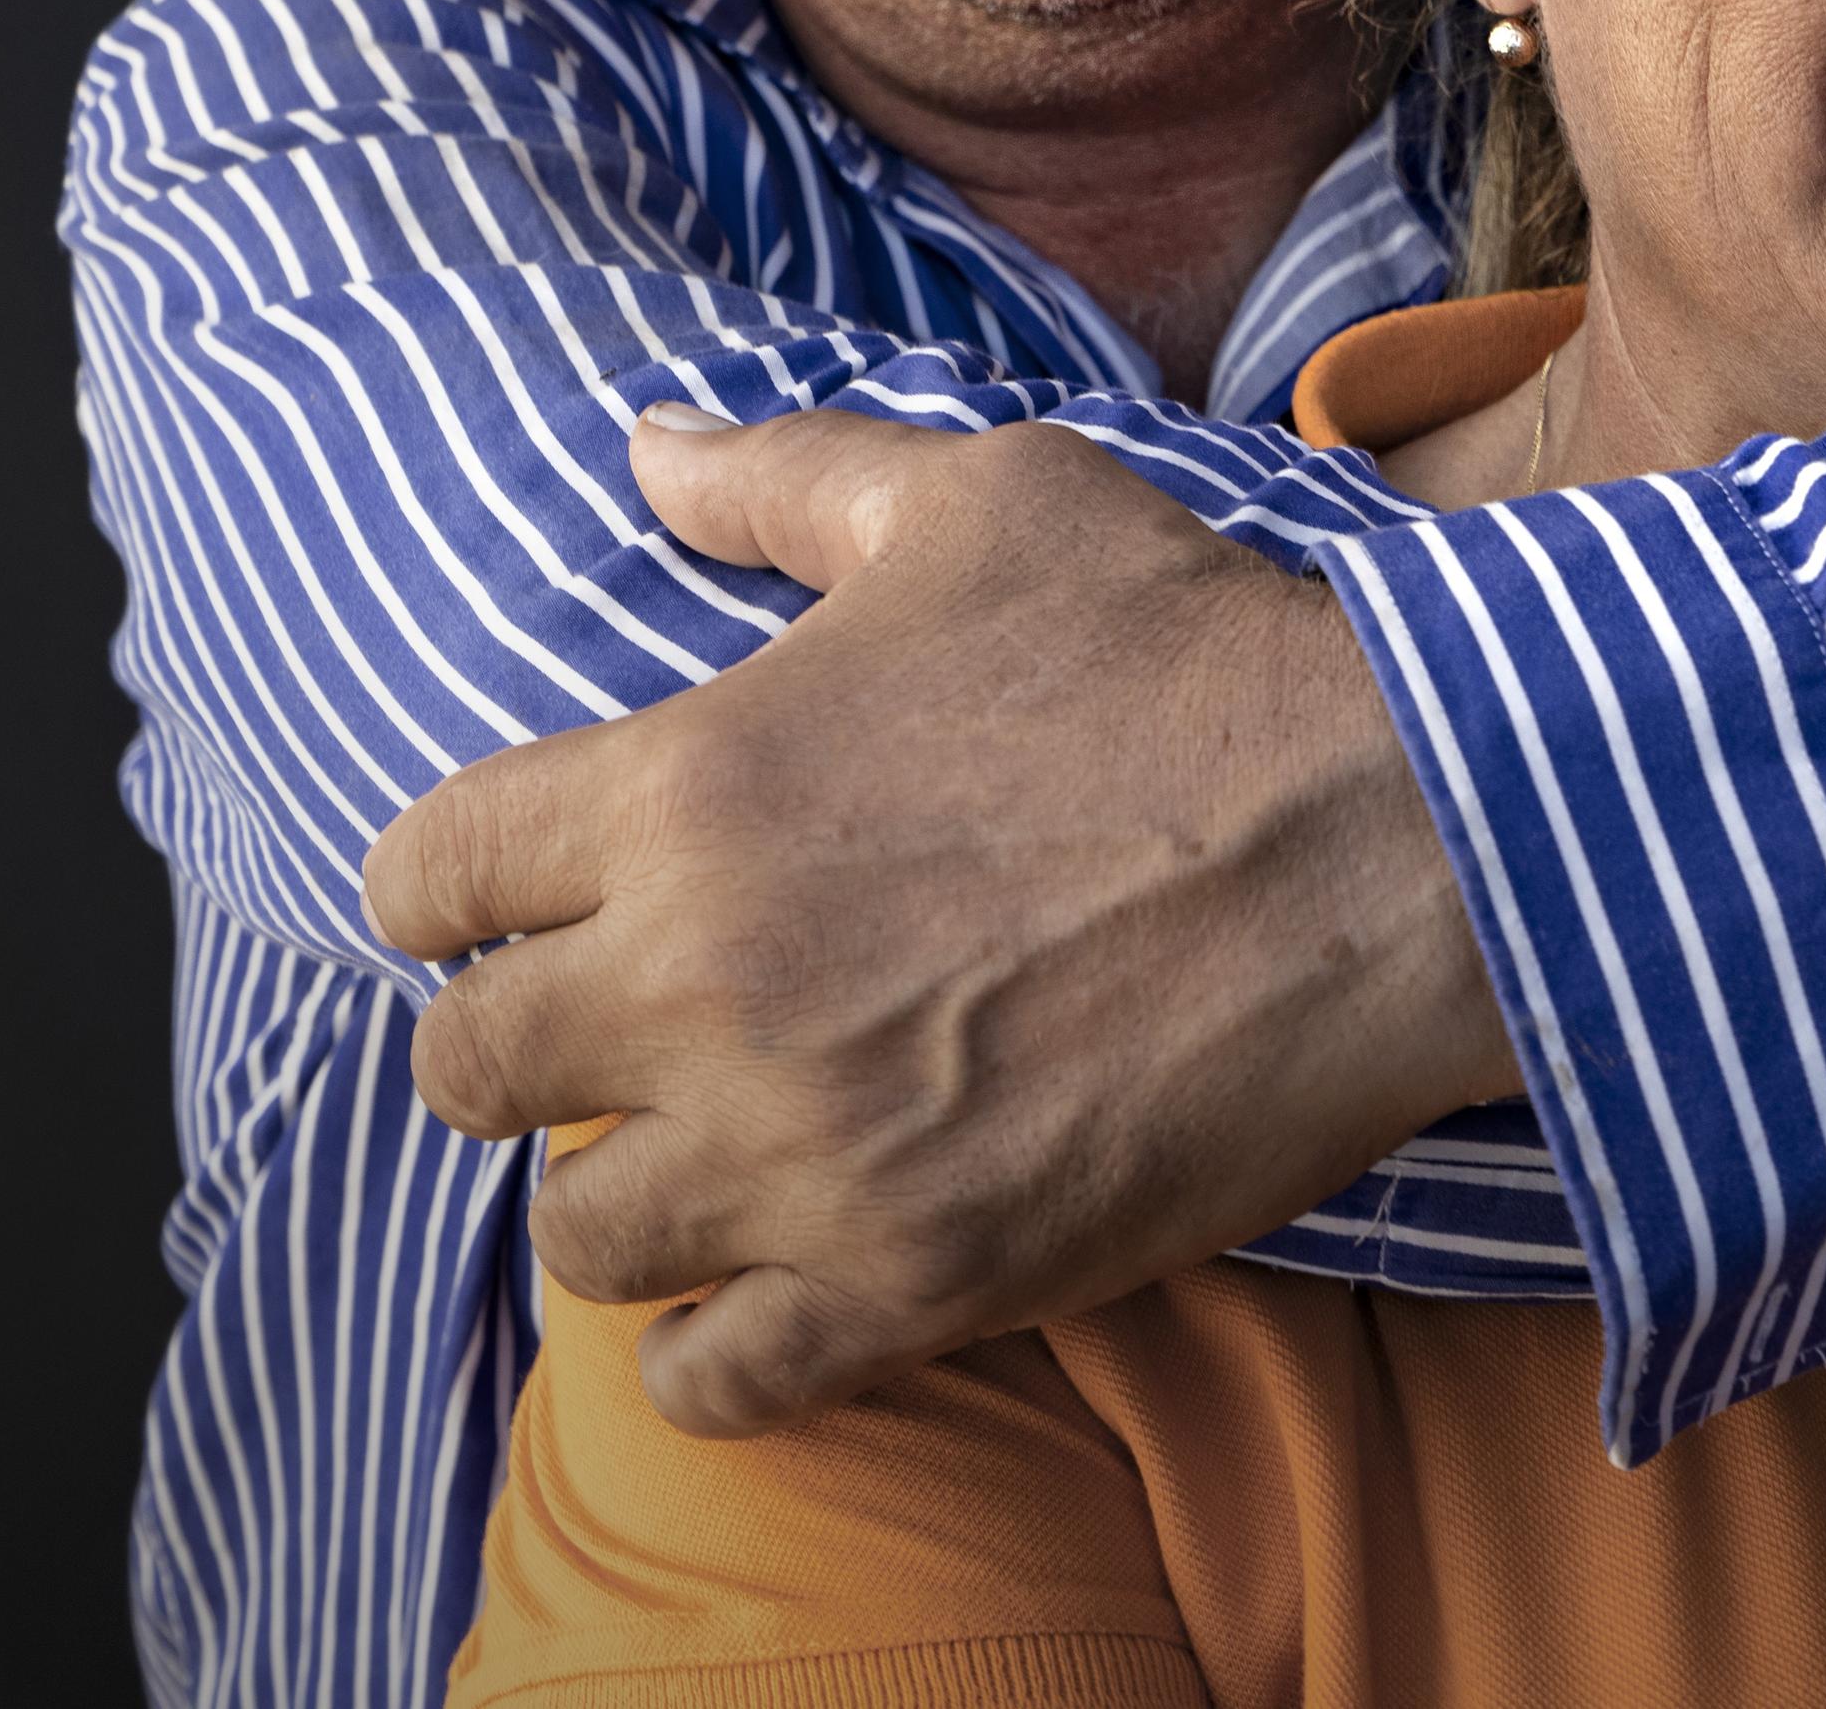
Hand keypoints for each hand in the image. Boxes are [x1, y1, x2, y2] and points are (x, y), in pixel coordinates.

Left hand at [359, 408, 1517, 1439]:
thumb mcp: (983, 502)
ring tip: (703, 1157)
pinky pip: (715, 1381)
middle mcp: (704, 979)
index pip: (428, 876)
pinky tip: (769, 1289)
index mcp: (686, 784)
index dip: (450, 891)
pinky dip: (718, 1353)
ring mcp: (804, 1150)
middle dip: (517, 1049)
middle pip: (466, 1072)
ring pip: (581, 1239)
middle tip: (608, 1034)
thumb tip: (649, 444)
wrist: (1398, 841)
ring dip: (625, 1198)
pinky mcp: (915, 1279)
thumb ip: (787, 478)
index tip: (500, 905)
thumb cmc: (1190, 652)